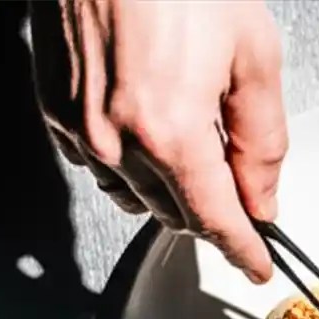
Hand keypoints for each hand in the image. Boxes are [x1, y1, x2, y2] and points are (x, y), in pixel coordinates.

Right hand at [29, 0, 287, 282]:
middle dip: (213, 214)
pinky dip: (129, 166)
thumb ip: (262, 140)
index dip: (243, 248)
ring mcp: (79, 127)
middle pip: (175, 215)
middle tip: (241, 198)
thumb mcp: (253, 55)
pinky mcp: (55, 107)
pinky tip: (150, 135)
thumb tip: (263, 198)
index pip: (215, 220)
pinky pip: (97, 166)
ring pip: (134, 197)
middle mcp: (117, 141)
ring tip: (197, 157)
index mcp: (172, 132)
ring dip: (170, 193)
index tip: (256, 263)